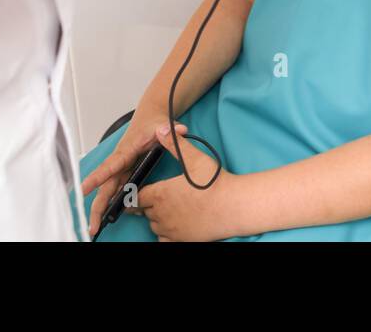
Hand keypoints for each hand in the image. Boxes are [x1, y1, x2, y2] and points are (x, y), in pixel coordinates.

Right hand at [81, 110, 186, 238]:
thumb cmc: (153, 121)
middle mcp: (120, 161)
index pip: (111, 165)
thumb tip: (179, 130)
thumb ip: (171, 129)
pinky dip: (110, 203)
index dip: (98, 176)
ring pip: (108, 190)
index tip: (84, 188)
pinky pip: (115, 189)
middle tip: (93, 225)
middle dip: (98, 205)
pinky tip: (106, 217)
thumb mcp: (164, 123)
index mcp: (127, 150)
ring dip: (101, 208)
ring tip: (96, 227)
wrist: (150, 116)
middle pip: (105, 185)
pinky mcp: (125, 172)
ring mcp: (121, 167)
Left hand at [134, 124, 244, 241]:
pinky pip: (163, 241)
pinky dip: (165, 234)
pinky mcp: (181, 240)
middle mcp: (161, 214)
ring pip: (154, 225)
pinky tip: (174, 225)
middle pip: (145, 211)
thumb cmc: (214, 183)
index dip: (138, 192)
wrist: (233, 207)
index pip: (136, 196)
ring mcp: (171, 230)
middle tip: (161, 196)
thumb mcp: (194, 158)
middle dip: (150, 204)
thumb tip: (160, 130)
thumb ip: (175, 144)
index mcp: (161, 194)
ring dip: (157, 218)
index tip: (141, 190)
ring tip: (170, 209)